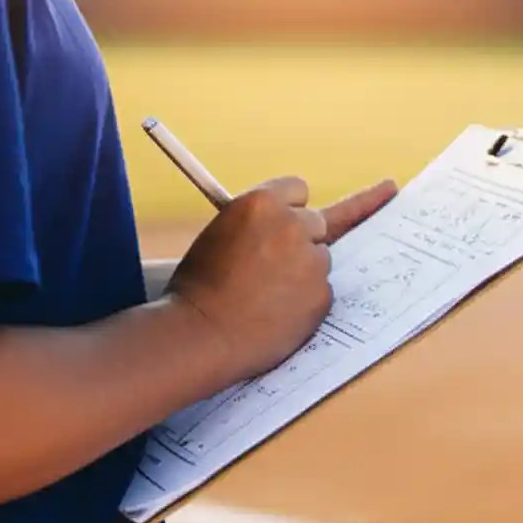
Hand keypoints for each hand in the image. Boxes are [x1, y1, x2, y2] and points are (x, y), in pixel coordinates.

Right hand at [166, 177, 396, 381]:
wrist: (201, 335)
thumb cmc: (199, 286)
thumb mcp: (221, 234)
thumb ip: (258, 223)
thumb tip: (287, 218)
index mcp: (261, 203)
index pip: (297, 188)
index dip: (290, 206)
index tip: (304, 208)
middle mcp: (293, 225)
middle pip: (317, 221)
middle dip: (302, 237)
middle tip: (282, 261)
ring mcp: (312, 261)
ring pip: (320, 258)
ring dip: (302, 272)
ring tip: (264, 296)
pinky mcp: (322, 294)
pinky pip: (321, 290)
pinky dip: (305, 301)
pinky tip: (275, 313)